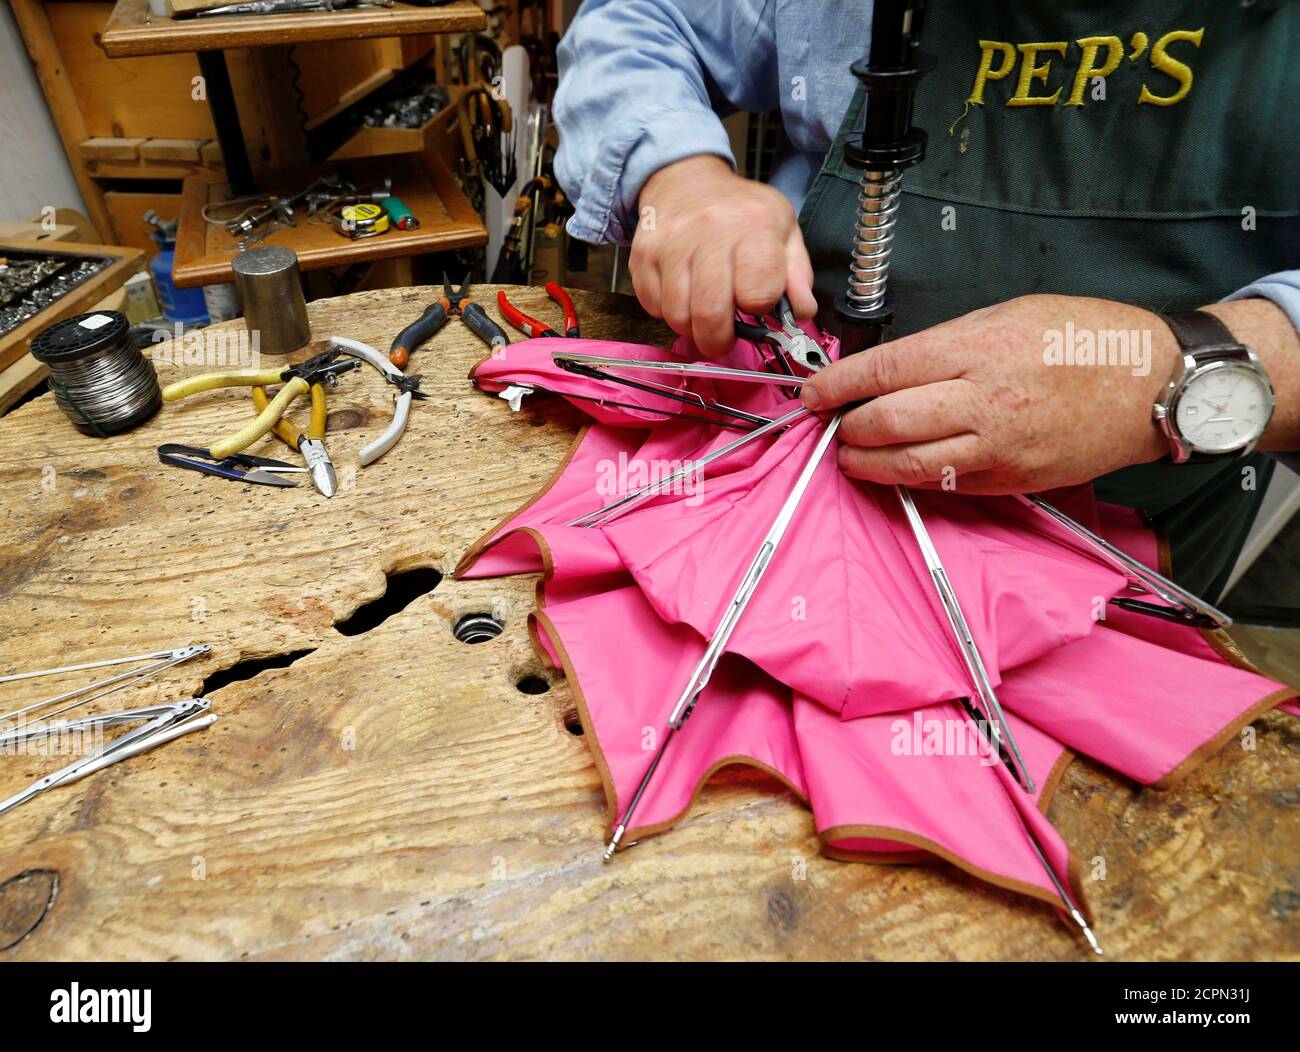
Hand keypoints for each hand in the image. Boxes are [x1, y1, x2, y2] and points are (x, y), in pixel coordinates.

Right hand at [631, 155, 816, 356]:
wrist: (684, 180)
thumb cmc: (739, 211)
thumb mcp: (783, 229)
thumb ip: (797, 275)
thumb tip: (801, 313)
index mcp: (754, 226)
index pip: (757, 293)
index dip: (759, 308)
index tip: (757, 303)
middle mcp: (709, 232)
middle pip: (710, 313)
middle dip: (719, 340)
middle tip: (724, 338)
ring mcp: (670, 243)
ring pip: (677, 316)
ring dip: (692, 326)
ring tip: (703, 310)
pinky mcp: (643, 254)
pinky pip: (653, 306)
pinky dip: (668, 311)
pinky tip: (682, 294)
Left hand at [800, 294, 1179, 493]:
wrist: (1154, 384)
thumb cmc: (1087, 340)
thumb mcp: (1010, 314)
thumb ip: (947, 342)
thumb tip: (893, 366)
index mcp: (979, 349)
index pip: (885, 370)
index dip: (838, 386)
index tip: (814, 393)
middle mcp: (983, 401)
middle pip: (888, 422)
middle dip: (847, 427)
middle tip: (832, 424)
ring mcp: (997, 446)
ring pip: (908, 464)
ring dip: (867, 462)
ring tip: (850, 454)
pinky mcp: (1012, 479)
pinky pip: (945, 483)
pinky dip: (910, 477)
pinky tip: (895, 468)